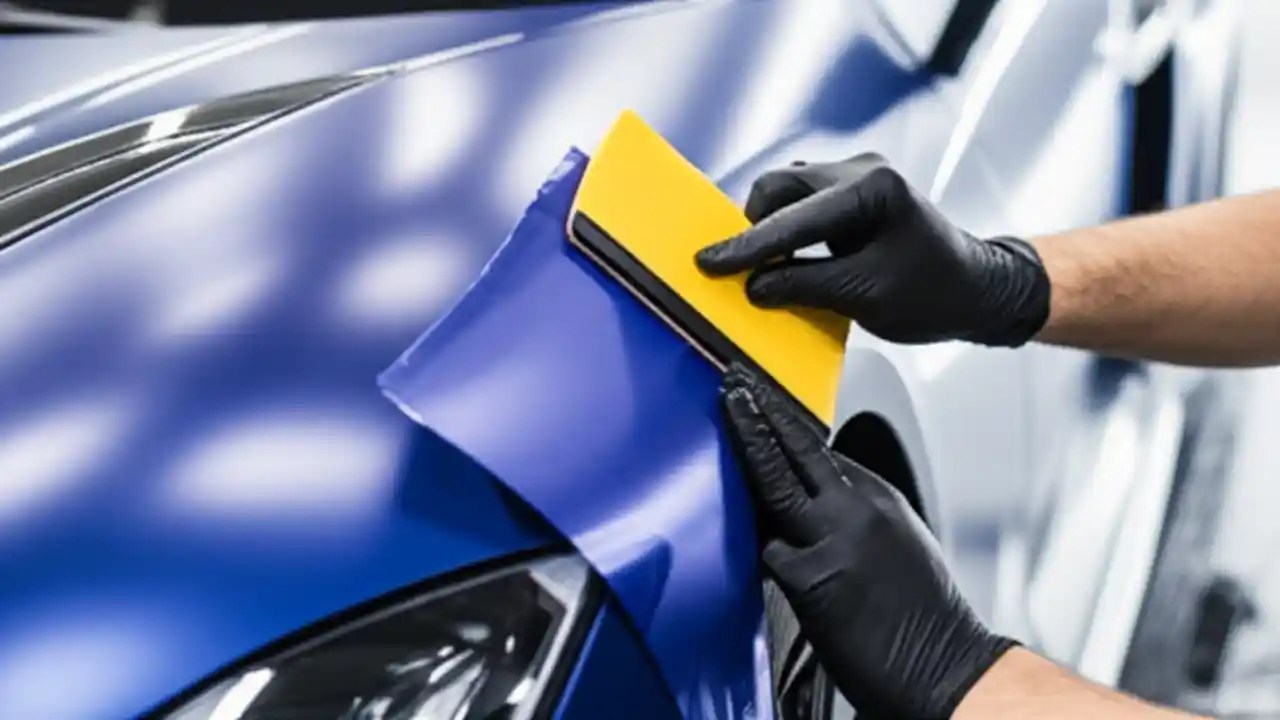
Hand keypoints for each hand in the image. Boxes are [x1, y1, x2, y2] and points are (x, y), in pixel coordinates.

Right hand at [697, 154, 1050, 346]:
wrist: (978, 291)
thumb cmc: (937, 295)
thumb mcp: (866, 297)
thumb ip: (804, 286)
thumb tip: (753, 286)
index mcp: (874, 188)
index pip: (795, 217)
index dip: (748, 245)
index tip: (708, 263)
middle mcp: (862, 170)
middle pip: (782, 186)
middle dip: (755, 228)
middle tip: (733, 269)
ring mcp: (857, 176)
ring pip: (788, 191)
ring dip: (769, 228)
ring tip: (758, 267)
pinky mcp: (852, 193)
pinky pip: (803, 203)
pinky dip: (786, 230)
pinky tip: (782, 258)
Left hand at [721, 366, 1016, 717]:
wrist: (949, 668)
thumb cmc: (926, 618)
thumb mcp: (900, 543)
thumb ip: (855, 515)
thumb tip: (815, 502)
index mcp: (881, 501)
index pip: (822, 452)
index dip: (786, 425)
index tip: (762, 402)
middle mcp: (860, 511)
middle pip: (800, 449)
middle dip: (763, 412)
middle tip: (735, 385)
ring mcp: (834, 540)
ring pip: (778, 481)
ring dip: (748, 444)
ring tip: (728, 412)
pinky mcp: (811, 577)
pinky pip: (767, 549)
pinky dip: (754, 542)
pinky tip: (732, 529)